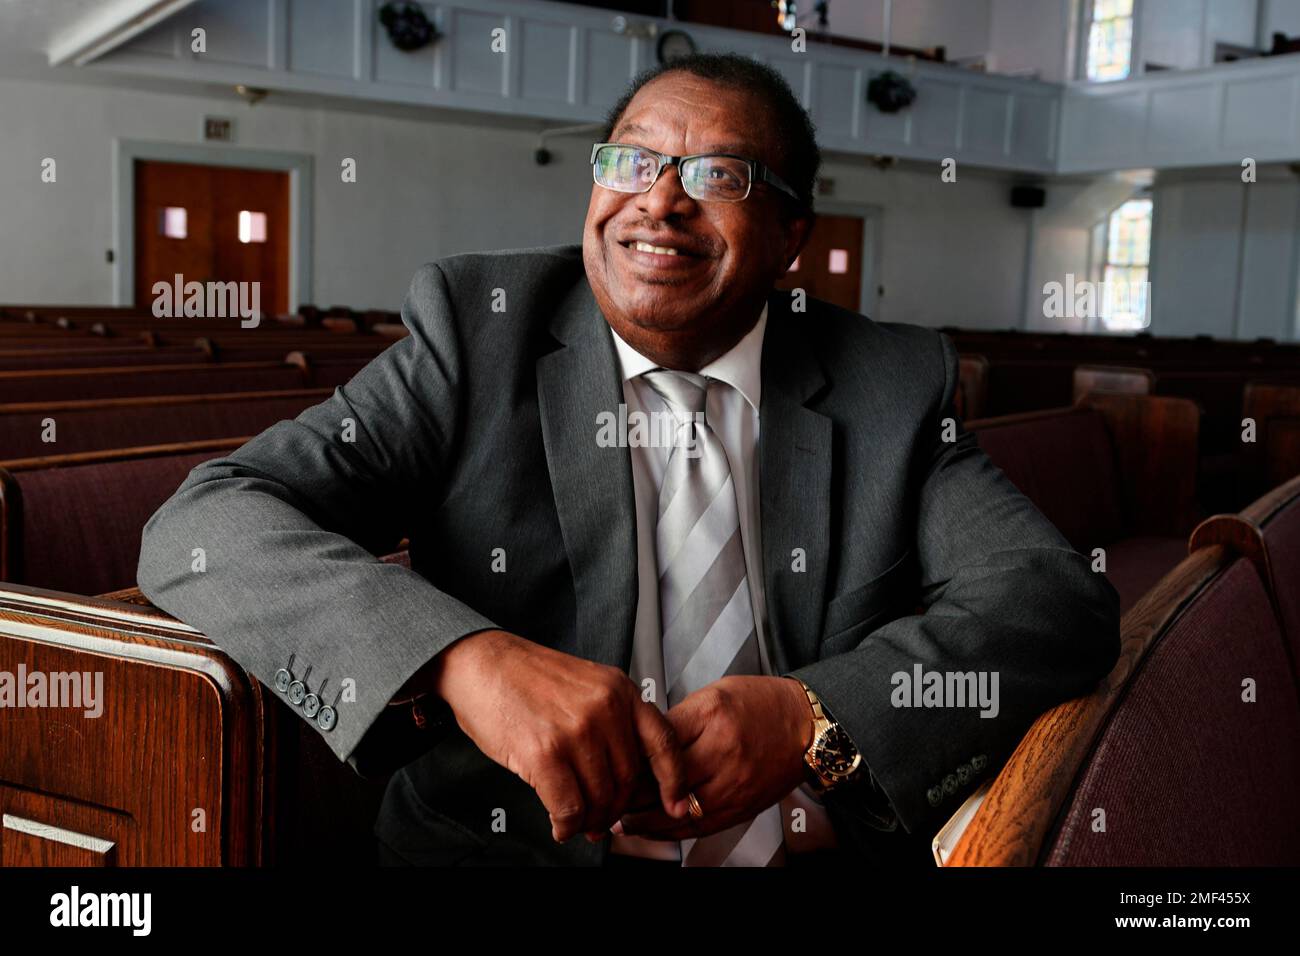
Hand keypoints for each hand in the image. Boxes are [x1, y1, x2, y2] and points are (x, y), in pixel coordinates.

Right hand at [428, 629, 691, 842]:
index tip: (677, 804)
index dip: (673, 781)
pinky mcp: (546, 753)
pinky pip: (568, 806)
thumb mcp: (587, 683)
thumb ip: (612, 719)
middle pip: (627, 780)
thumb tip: (624, 774)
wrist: (481, 663)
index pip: (662, 742)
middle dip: (614, 808)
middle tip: (600, 819)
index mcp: (620, 690)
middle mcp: (605, 709)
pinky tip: (559, 825)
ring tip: (577, 822)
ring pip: (600, 798)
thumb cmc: (527, 677)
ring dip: (589, 820)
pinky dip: (566, 825)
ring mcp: (577, 731)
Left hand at [614, 675, 812, 840]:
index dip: (628, 755)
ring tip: (617, 820)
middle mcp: (723, 754)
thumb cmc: (760, 704)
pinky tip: (649, 830)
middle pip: (663, 782)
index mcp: (712, 717)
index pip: (657, 743)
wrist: (806, 728)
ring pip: (677, 814)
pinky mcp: (740, 810)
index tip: (609, 760)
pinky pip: (697, 829)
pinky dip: (669, 832)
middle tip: (603, 794)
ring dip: (642, 821)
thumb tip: (639, 745)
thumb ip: (676, 721)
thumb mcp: (713, 695)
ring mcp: (733, 787)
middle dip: (628, 793)